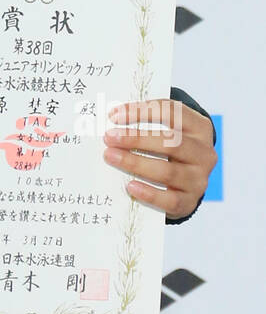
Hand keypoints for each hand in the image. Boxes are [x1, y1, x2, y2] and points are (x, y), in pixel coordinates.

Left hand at [103, 97, 216, 218]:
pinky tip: (130, 186)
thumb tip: (113, 118)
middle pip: (171, 143)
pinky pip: (170, 200)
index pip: (172, 112)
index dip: (142, 112)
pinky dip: (149, 193)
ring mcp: (199, 179)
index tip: (114, 115)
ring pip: (168, 171)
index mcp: (199, 127)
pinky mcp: (190, 202)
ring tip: (111, 157)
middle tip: (109, 138)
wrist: (187, 181)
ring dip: (136, 163)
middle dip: (136, 139)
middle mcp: (204, 153)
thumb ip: (145, 123)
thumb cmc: (170, 148)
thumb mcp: (166, 130)